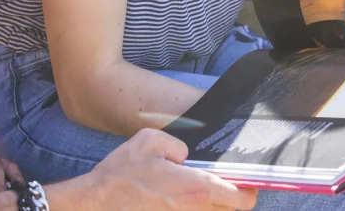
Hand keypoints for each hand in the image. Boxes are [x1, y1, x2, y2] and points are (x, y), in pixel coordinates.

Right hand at [78, 129, 256, 209]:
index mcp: (194, 188)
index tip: (247, 184)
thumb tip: (188, 158)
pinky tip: (174, 201)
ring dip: (209, 206)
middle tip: (217, 185)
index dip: (249, 191)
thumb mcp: (150, 140)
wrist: (95, 203)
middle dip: (228, 198)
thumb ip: (178, 146)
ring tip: (190, 193)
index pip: (241, 198)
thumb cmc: (121, 173)